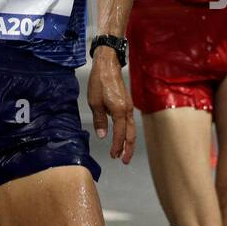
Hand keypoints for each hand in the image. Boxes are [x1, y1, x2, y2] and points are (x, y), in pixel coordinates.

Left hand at [87, 48, 134, 163]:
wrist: (108, 65)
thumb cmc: (99, 81)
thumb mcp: (94, 102)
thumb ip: (100, 120)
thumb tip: (103, 136)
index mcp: (119, 111)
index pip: (120, 134)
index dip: (117, 146)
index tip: (113, 156)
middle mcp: (127, 110)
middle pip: (130, 134)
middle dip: (128, 148)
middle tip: (124, 160)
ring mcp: (128, 106)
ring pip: (132, 128)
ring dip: (129, 141)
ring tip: (126, 152)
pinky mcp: (127, 102)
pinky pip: (130, 121)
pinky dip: (128, 131)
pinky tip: (124, 135)